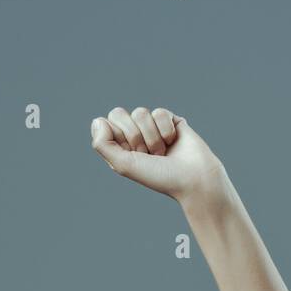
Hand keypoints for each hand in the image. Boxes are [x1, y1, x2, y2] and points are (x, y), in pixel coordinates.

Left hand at [91, 107, 225, 202]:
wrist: (193, 178)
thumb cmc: (159, 176)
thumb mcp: (123, 165)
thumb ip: (102, 144)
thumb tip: (97, 120)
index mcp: (119, 147)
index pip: (106, 123)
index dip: (118, 136)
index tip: (132, 153)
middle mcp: (133, 136)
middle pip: (119, 113)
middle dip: (134, 135)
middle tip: (147, 154)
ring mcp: (152, 127)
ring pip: (141, 112)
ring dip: (152, 136)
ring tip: (162, 152)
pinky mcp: (170, 120)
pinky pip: (159, 112)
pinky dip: (166, 129)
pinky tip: (174, 141)